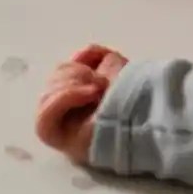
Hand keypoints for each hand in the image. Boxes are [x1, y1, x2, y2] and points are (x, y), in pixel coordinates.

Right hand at [35, 44, 128, 164]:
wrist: (148, 115)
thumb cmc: (135, 94)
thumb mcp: (116, 65)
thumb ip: (97, 56)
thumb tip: (80, 55)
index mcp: (79, 94)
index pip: (60, 73)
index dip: (76, 65)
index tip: (98, 66)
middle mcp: (67, 111)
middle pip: (51, 82)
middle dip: (76, 73)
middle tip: (101, 81)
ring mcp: (61, 126)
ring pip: (45, 97)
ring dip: (72, 85)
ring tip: (98, 88)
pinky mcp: (58, 138)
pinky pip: (44, 118)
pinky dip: (64, 98)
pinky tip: (89, 95)